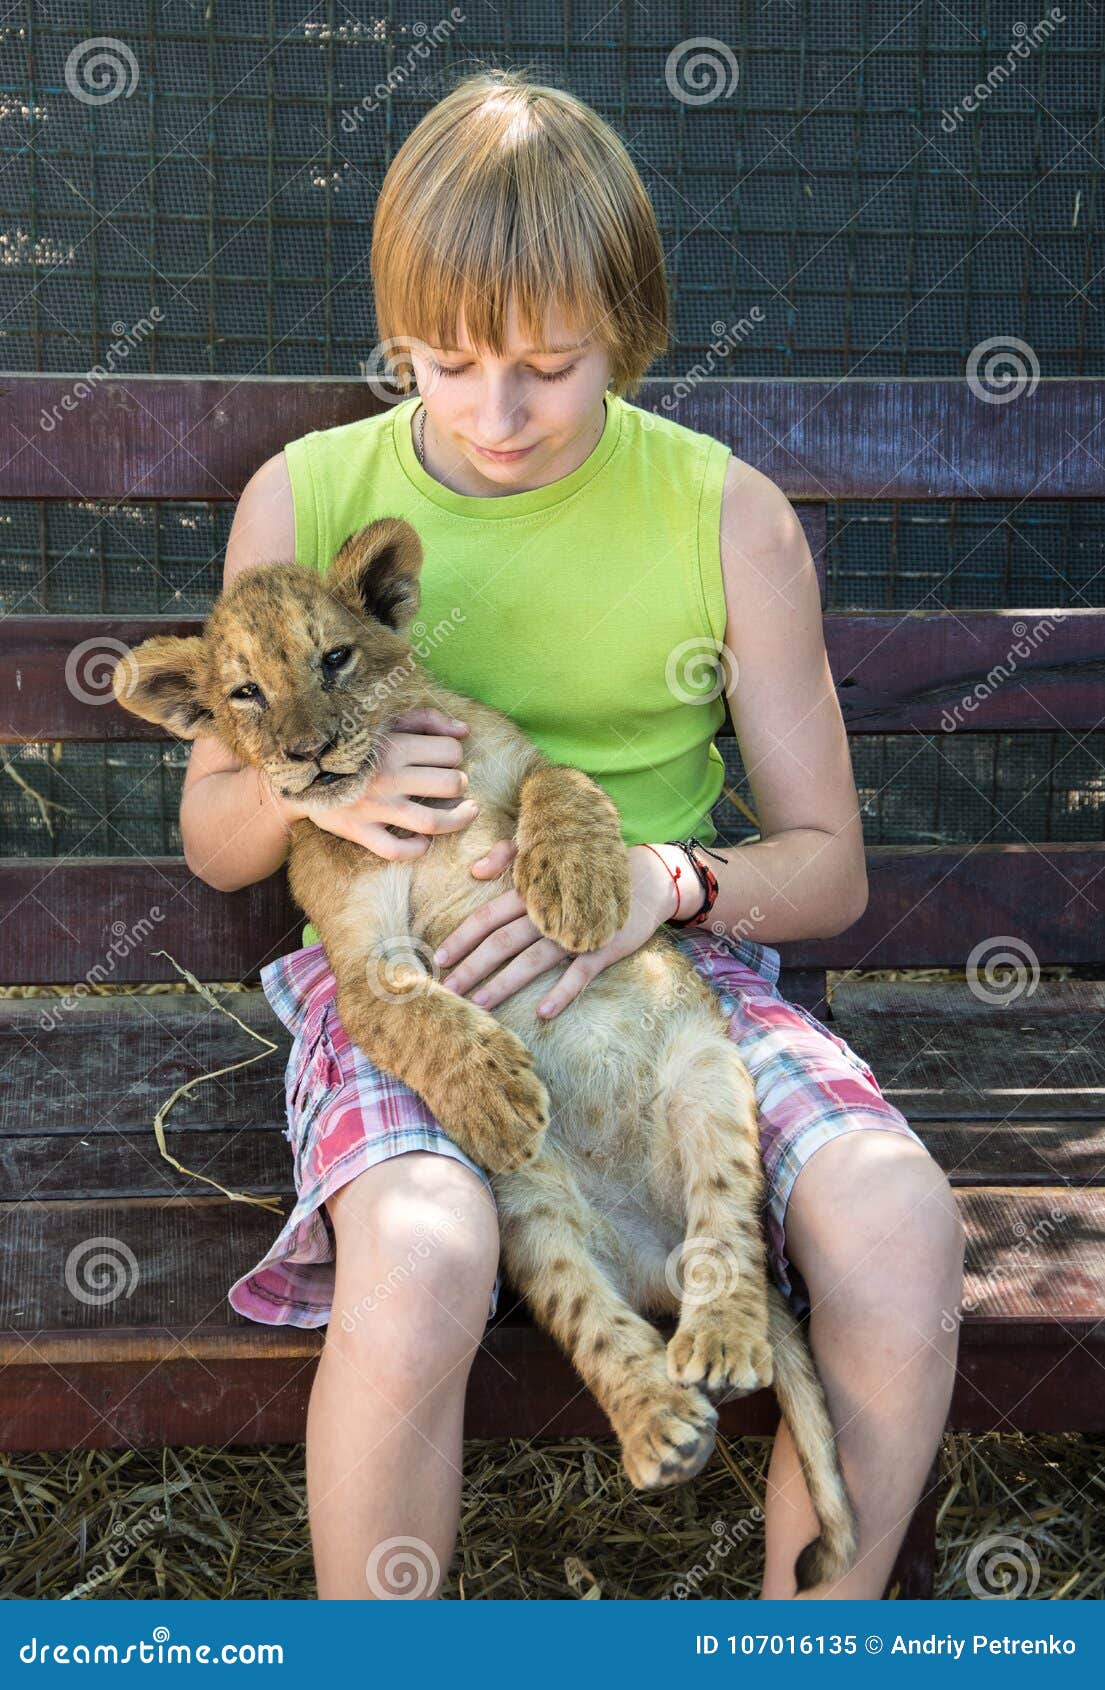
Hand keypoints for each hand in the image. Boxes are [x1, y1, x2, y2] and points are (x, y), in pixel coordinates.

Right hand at [277, 706, 478, 859]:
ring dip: (458, 820)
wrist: (298, 770)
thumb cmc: (349, 743)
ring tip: (467, 814)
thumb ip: (426, 721)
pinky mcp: (360, 831)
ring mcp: (375, 808)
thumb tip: (464, 732)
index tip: (443, 758)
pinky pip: (396, 850)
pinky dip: (416, 850)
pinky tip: (423, 842)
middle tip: (454, 784)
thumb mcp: (383, 722)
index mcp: (394, 746)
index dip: (453, 754)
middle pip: (450, 784)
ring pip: (433, 822)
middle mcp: (388, 778)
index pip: (450, 751)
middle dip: (459, 784)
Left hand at [432, 840, 690, 1018]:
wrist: (646, 878)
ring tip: (480, 1005)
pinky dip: (562, 992)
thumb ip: (508, 857)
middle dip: (472, 968)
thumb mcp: (547, 853)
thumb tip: (474, 872)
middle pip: (501, 942)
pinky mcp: (603, 946)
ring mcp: (576, 930)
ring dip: (504, 983)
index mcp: (531, 890)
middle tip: (448, 991)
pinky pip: (580, 973)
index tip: (438, 960)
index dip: (462, 938)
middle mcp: (548, 911)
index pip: (487, 917)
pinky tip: (543, 1012)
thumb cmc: (587, 869)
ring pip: (532, 960)